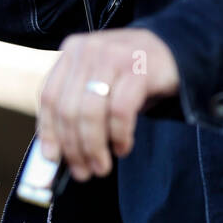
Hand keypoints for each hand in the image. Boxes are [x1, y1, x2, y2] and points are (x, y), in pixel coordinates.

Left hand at [37, 27, 179, 181]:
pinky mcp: (138, 68)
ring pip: (91, 113)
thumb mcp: (98, 81)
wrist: (174, 50)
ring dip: (94, 147)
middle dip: (74, 148)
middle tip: (84, 172)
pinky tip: (122, 147)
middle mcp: (88, 50)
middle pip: (69, 109)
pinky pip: (120, 111)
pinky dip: (119, 135)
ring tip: (102, 166)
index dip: (49, 131)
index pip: (48, 96)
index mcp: (71, 51)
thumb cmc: (130, 74)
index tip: (52, 159)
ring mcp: (113, 56)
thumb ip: (76, 107)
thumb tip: (54, 153)